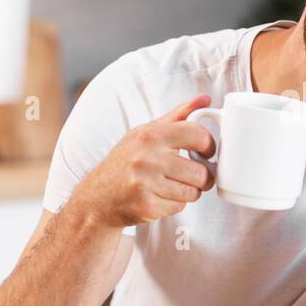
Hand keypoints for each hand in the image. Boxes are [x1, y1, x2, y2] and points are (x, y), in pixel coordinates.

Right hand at [71, 95, 216, 228]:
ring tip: (171, 186)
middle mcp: (146, 157)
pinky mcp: (145, 206)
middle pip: (201, 172)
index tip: (206, 152)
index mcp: (150, 135)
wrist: (96, 197)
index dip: (209, 147)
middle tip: (190, 176)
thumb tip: (205, 98)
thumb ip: (179, 115)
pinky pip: (179, 207)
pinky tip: (158, 197)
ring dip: (187, 192)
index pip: (198, 135)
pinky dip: (173, 205)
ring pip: (192, 192)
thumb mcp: (147, 132)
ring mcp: (145, 183)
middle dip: (201, 177)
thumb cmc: (126, 161)